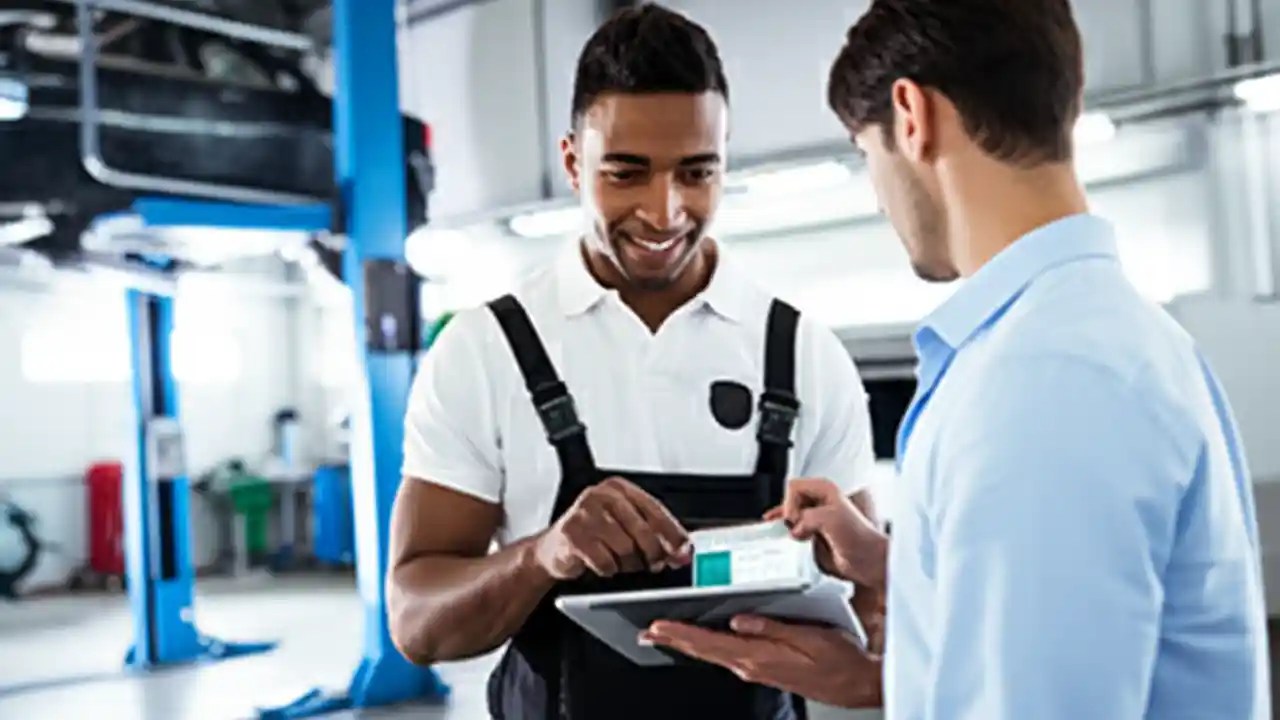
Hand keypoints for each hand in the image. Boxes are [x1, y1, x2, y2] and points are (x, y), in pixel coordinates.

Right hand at [534, 476, 690, 579]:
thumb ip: (655, 534)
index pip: (655, 509)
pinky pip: (605, 561)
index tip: (684, 551)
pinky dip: (608, 569)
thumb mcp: (625, 528)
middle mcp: (601, 495)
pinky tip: (603, 564)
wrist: (554, 550)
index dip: (673, 533)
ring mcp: (585, 513)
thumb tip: (683, 551)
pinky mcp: (572, 534)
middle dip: (653, 553)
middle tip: (655, 565)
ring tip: (622, 562)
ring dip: (628, 564)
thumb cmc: (593, 537)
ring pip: (625, 548)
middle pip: (643, 530)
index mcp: (618, 488)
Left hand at [643, 615, 881, 708]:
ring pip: (714, 653)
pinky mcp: (765, 668)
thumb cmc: (840, 660)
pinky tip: (704, 640)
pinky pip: (729, 655)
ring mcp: (758, 669)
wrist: (858, 683)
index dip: (680, 634)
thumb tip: (739, 620)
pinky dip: (709, 646)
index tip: (658, 627)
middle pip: (705, 651)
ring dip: (689, 642)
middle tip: (648, 632)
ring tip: (667, 633)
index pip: (710, 643)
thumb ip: (771, 628)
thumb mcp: (808, 636)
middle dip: (675, 639)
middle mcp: (753, 666)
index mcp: (759, 657)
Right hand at [764, 479, 887, 589]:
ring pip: (790, 513)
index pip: (794, 487)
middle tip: (795, 526)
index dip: (791, 504)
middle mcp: (820, 500)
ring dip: (786, 523)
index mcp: (825, 489)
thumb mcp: (831, 519)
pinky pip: (794, 526)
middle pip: (790, 499)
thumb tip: (796, 528)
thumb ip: (808, 517)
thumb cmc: (859, 539)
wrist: (868, 562)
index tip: (796, 519)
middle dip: (787, 514)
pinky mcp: (814, 532)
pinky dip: (785, 528)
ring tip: (791, 532)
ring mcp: (816, 517)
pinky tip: (777, 529)